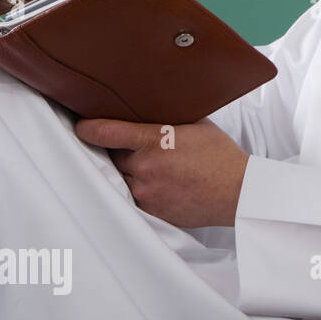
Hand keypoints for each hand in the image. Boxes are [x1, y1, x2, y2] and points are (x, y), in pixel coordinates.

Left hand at [75, 117, 248, 226]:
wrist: (238, 192)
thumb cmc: (221, 156)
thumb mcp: (196, 125)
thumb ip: (167, 118)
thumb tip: (146, 108)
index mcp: (155, 140)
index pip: (104, 132)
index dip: (87, 128)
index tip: (82, 127)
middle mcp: (145, 167)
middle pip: (111, 156)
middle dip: (120, 151)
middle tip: (134, 148)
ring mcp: (146, 192)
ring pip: (120, 178)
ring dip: (128, 172)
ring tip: (150, 167)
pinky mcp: (150, 211)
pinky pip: (131, 197)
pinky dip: (138, 190)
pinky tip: (157, 184)